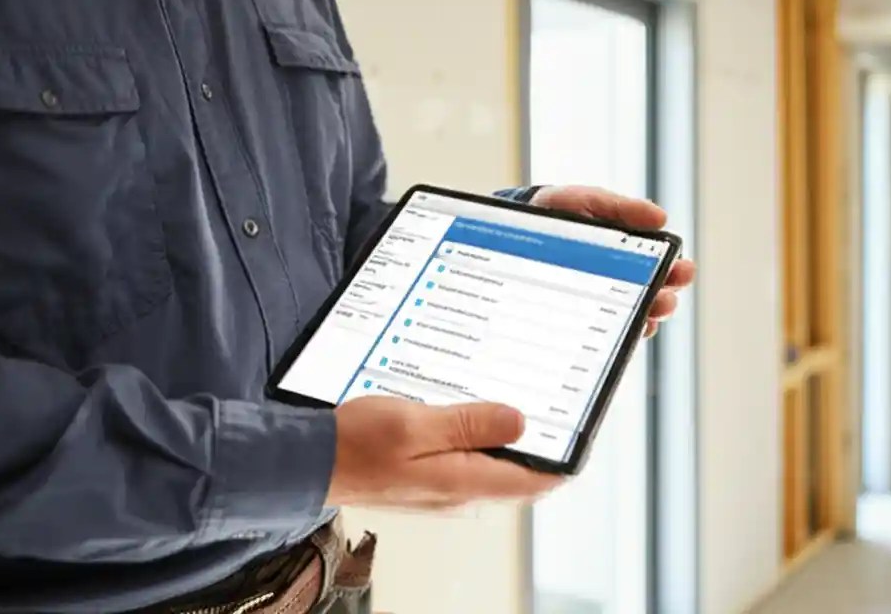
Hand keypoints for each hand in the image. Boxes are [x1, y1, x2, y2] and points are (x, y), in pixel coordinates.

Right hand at [326, 396, 561, 509]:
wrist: (310, 462)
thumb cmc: (355, 444)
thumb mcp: (416, 424)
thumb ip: (469, 424)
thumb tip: (519, 422)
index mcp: (464, 483)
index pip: (536, 482)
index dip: (564, 458)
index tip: (580, 430)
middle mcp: (460, 493)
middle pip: (520, 474)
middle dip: (540, 443)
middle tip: (553, 400)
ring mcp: (445, 488)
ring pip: (495, 465)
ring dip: (508, 437)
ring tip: (517, 397)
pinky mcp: (429, 478)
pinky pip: (469, 459)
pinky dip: (479, 436)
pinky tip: (471, 409)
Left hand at [531, 185, 696, 336]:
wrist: (512, 230)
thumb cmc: (557, 214)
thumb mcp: (587, 202)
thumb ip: (620, 207)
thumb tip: (661, 217)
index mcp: (629, 253)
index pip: (661, 268)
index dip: (676, 272)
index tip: (681, 271)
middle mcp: (620, 282)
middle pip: (652, 297)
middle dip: (665, 300)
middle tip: (665, 299)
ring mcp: (599, 303)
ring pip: (632, 319)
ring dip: (645, 319)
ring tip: (647, 317)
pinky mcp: (578, 319)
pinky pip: (603, 335)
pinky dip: (617, 335)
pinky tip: (621, 331)